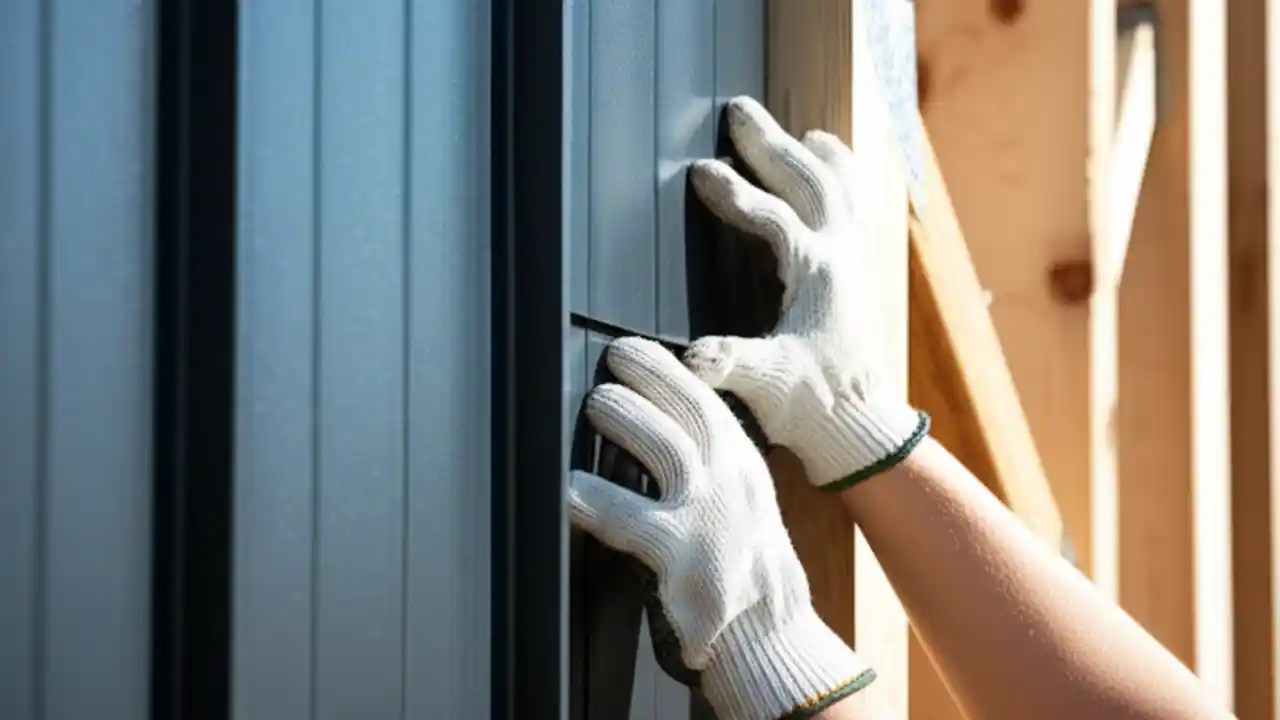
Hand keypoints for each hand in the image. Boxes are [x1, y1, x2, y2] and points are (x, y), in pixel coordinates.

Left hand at [569, 337, 874, 719]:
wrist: (771, 644)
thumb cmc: (744, 575)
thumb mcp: (741, 507)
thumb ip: (708, 469)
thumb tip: (657, 427)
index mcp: (742, 469)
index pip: (709, 405)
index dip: (671, 372)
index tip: (637, 348)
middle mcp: (732, 485)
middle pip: (694, 412)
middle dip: (653, 374)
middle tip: (615, 355)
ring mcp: (710, 520)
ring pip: (669, 450)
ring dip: (628, 419)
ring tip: (596, 402)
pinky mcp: (684, 560)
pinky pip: (632, 521)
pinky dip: (597, 501)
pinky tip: (570, 489)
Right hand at [686, 97, 927, 490]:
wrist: (859, 427)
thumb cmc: (810, 407)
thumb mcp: (765, 384)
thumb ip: (730, 364)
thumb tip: (692, 356)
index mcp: (815, 275)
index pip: (771, 217)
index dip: (733, 192)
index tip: (701, 169)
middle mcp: (839, 257)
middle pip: (808, 181)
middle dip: (770, 144)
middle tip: (738, 110)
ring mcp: (852, 261)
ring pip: (837, 187)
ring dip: (812, 155)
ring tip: (796, 131)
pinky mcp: (855, 273)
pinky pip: (852, 206)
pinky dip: (840, 178)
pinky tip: (831, 169)